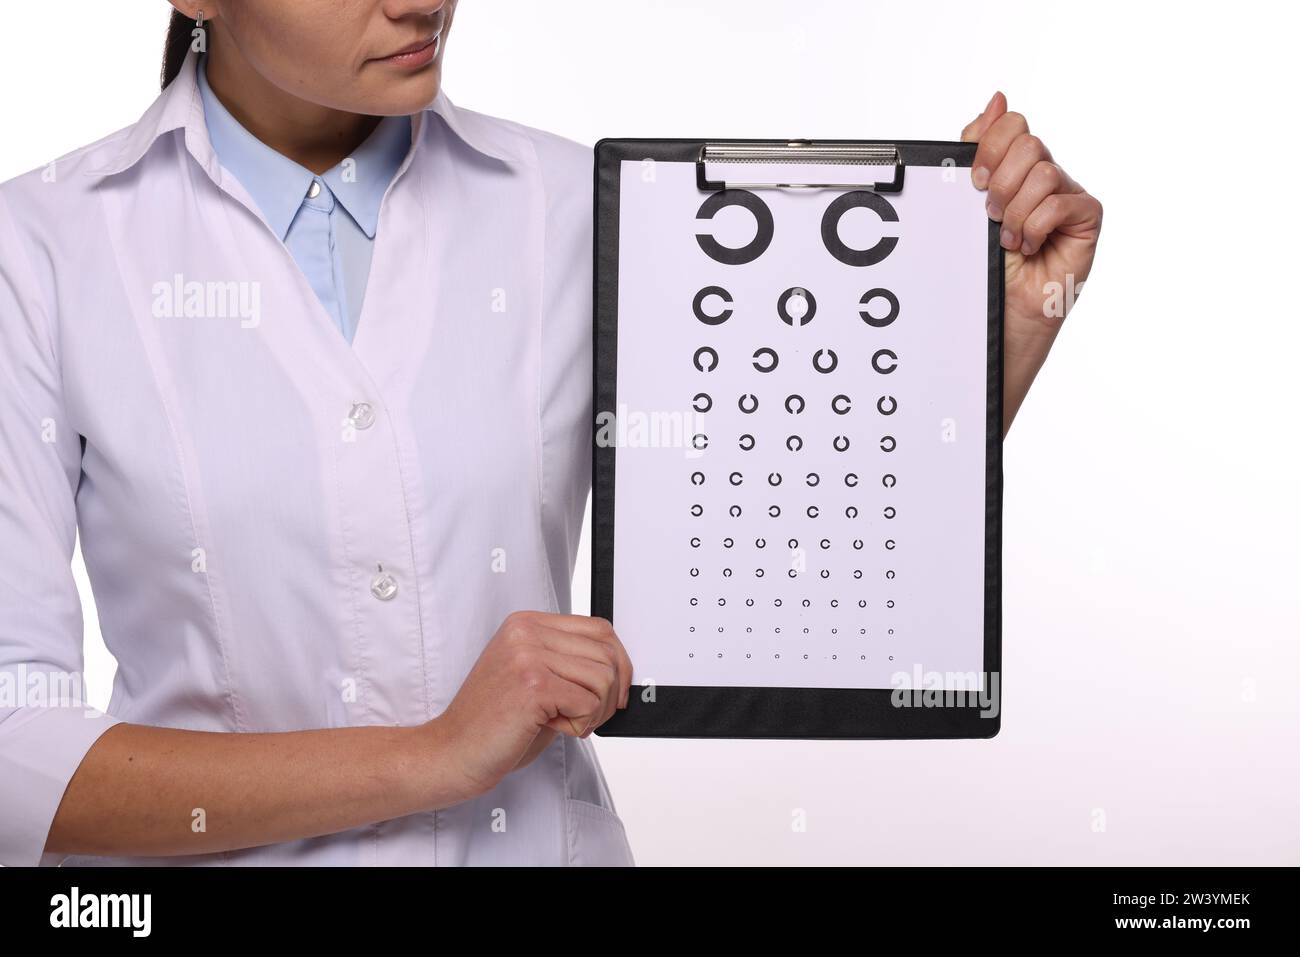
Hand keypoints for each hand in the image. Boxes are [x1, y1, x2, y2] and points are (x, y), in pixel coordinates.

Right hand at [430, 611, 632, 799]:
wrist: (453, 751)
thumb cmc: (494, 722)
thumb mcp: (533, 677)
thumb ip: (567, 662)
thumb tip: (619, 666)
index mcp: (526, 623)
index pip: (599, 628)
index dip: (619, 662)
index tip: (616, 690)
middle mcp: (526, 632)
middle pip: (607, 652)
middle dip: (611, 693)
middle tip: (590, 716)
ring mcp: (528, 655)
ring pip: (603, 678)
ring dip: (596, 711)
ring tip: (569, 723)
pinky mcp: (533, 685)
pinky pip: (588, 702)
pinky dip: (581, 724)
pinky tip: (555, 728)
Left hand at [961, 92, 1102, 434]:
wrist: (998, 315)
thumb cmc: (983, 268)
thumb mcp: (968, 206)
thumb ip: (978, 152)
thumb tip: (996, 99)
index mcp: (1015, 169)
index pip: (1011, 126)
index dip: (989, 146)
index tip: (974, 180)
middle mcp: (1043, 178)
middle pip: (1028, 142)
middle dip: (999, 180)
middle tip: (989, 215)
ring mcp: (1067, 197)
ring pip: (1043, 171)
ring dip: (1015, 209)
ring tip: (1008, 237)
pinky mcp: (1086, 220)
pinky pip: (1063, 201)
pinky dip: (1037, 224)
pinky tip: (1028, 246)